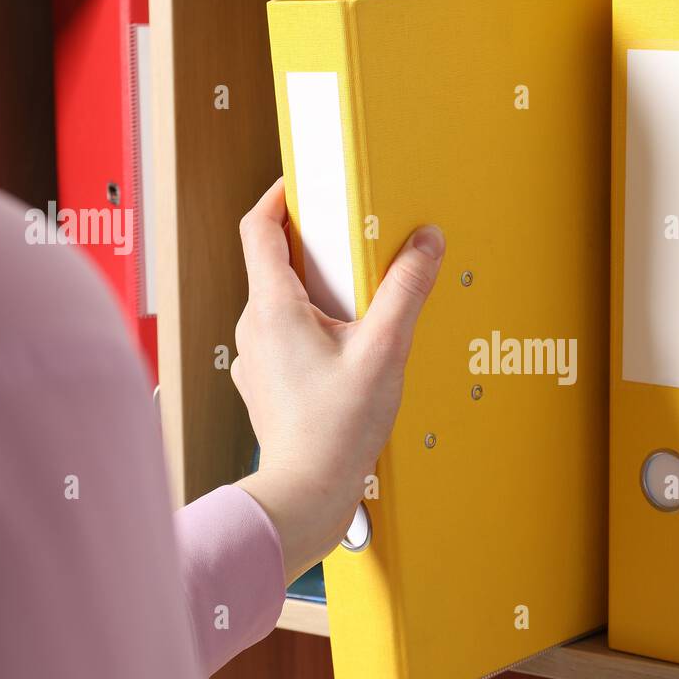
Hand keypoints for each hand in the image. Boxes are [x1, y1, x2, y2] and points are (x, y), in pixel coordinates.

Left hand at [231, 178, 444, 582]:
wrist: (305, 495)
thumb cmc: (335, 431)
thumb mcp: (384, 351)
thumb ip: (405, 291)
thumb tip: (425, 243)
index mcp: (272, 308)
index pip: (257, 228)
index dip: (278, 196)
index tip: (302, 183)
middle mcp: (253, 329)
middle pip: (275, 265)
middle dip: (316, 250)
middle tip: (354, 245)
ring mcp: (254, 360)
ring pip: (282, 306)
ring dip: (318, 296)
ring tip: (360, 307)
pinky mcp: (265, 386)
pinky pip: (286, 340)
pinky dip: (314, 332)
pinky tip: (348, 353)